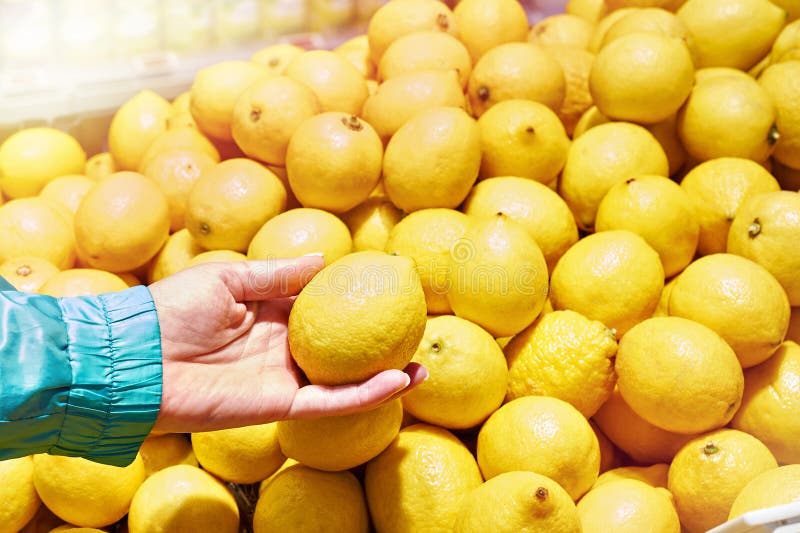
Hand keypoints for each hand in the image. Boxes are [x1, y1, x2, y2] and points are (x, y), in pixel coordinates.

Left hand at [147, 256, 427, 432]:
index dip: (352, 298)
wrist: (138, 359)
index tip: (386, 286)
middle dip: (376, 340)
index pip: (320, 305)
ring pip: (345, 379)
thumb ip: (276, 273)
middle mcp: (282, 347)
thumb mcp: (227, 277)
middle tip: (414, 328)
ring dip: (384, 374)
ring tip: (421, 364)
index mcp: (269, 313)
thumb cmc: (173, 310)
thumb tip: (324, 259)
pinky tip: (400, 381)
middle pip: (340, 345)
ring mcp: (284, 377)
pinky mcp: (281, 404)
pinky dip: (366, 394)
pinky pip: (332, 401)